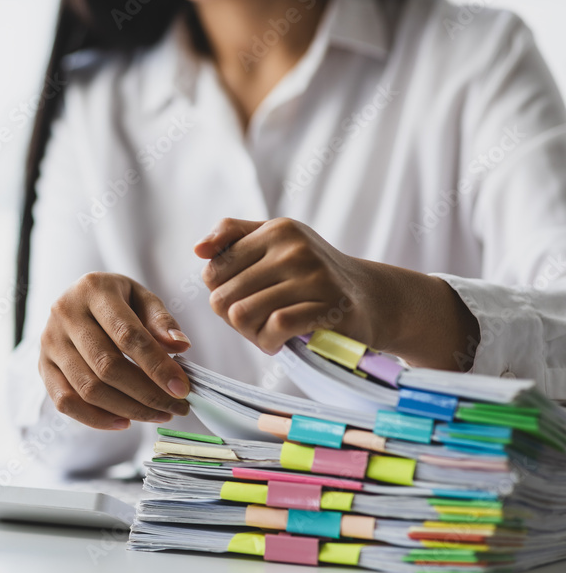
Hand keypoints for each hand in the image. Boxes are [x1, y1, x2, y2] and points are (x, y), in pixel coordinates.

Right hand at [39, 272, 191, 429]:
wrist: (77, 300)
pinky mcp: (42, 365)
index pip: (127, 335)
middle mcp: (65, 314)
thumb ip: (161, 320)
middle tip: (176, 407)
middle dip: (146, 393)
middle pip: (107, 366)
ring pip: (88, 388)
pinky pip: (65, 402)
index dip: (157, 366)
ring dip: (128, 409)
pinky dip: (96, 419)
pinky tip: (125, 421)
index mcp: (93, 289)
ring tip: (158, 414)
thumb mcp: (142, 297)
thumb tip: (179, 346)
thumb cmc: (116, 300)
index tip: (182, 388)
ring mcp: (49, 342)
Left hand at [194, 217, 478, 368]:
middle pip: (223, 298)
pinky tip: (283, 342)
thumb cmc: (313, 277)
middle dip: (235, 320)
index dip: (222, 295)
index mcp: (276, 230)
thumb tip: (198, 250)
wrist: (374, 299)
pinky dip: (271, 342)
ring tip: (270, 333)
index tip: (246, 301)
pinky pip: (274, 327)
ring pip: (243, 315)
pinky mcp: (329, 306)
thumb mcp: (277, 245)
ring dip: (252, 335)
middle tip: (260, 323)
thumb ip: (233, 238)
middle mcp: (294, 248)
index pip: (213, 272)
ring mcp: (313, 276)